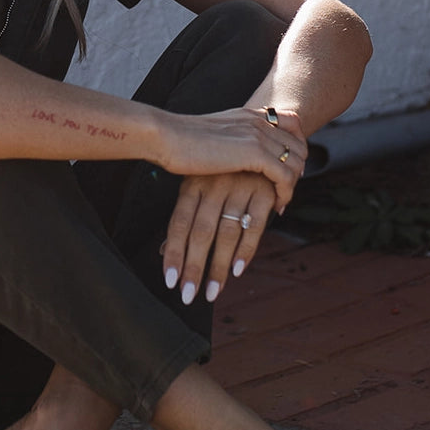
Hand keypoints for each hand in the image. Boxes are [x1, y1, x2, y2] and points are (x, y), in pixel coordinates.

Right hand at [153, 107, 307, 210]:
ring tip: (280, 202)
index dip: (295, 147)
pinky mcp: (254, 153)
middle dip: (297, 170)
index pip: (292, 124)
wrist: (165, 136)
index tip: (286, 169)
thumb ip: (229, 139)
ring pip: (296, 162)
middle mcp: (258, 121)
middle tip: (284, 191)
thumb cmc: (178, 140)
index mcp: (249, 114)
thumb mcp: (212, 134)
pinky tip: (276, 207)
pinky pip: (286, 176)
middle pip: (299, 145)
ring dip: (293, 186)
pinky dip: (285, 194)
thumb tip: (228, 153)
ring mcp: (258, 135)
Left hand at [163, 171, 279, 305]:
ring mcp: (241, 186)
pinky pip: (255, 226)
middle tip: (188, 296)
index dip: (174, 253)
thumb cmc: (220, 168)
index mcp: (193, 183)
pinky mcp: (265, 191)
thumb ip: (185, 217)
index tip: (170, 281)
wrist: (261, 133)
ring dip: (219, 267)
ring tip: (212, 292)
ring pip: (227, 234)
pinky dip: (246, 250)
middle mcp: (215, 185)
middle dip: (194, 267)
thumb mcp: (197, 183)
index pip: (179, 223)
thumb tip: (164, 253)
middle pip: (201, 232)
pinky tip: (236, 270)